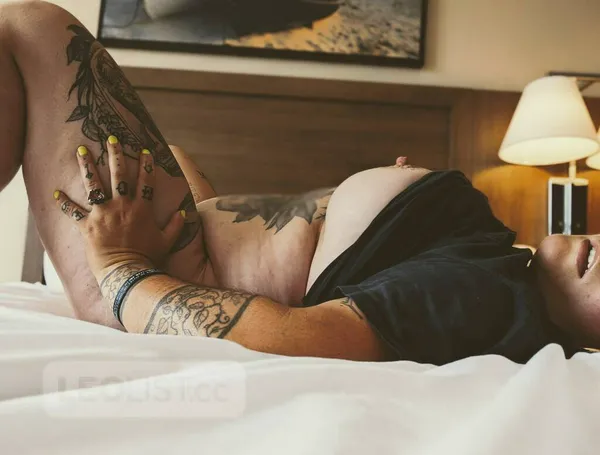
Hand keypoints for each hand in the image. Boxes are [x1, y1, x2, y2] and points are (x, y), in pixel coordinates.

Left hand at [53, 137, 184, 278]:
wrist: (127, 272)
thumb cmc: (148, 258)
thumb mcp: (167, 241)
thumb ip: (176, 226)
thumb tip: (184, 213)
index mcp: (141, 209)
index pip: (146, 181)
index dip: (146, 165)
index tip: (145, 150)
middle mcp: (122, 206)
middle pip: (119, 175)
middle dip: (115, 154)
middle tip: (111, 137)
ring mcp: (103, 214)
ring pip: (94, 185)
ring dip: (87, 166)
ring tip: (81, 150)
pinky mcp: (87, 225)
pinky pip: (73, 212)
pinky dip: (64, 203)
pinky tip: (55, 192)